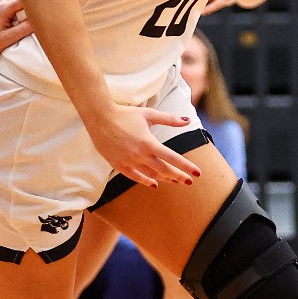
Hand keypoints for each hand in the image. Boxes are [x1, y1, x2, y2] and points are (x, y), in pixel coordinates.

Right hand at [86, 103, 202, 187]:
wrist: (100, 118)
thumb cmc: (125, 114)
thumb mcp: (149, 114)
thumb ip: (169, 119)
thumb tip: (187, 120)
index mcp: (148, 142)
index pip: (172, 157)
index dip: (185, 166)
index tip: (197, 173)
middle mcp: (139, 154)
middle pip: (163, 169)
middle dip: (178, 176)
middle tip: (189, 181)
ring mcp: (128, 161)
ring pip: (150, 174)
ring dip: (164, 179)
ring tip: (175, 181)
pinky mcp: (118, 164)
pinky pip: (134, 176)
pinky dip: (145, 181)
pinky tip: (154, 184)